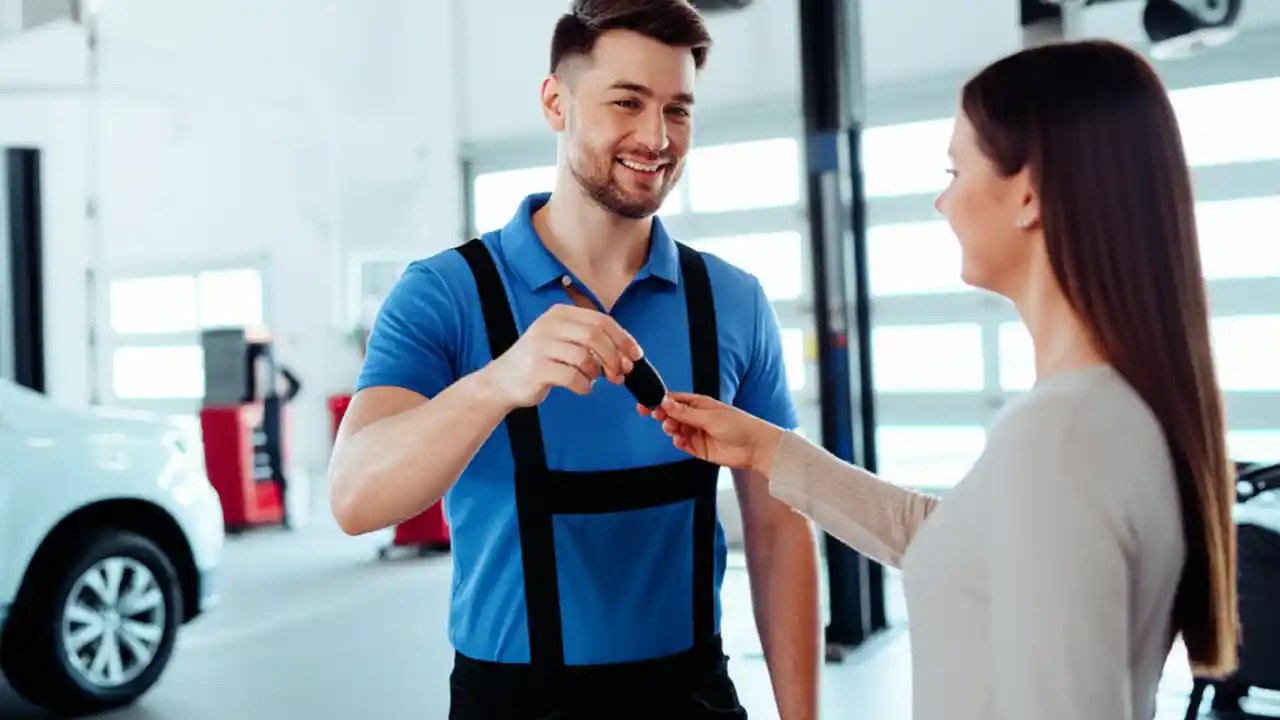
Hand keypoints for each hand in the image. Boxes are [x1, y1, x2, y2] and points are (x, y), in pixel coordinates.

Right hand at [481, 304, 643, 409]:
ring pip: (585, 357)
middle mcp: (549, 325)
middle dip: (614, 357)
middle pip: (595, 336)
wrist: (502, 381)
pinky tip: (582, 387)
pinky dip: (584, 385)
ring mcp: (541, 347)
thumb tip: (627, 356)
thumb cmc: (539, 361)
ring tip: (594, 379)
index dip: (623, 338)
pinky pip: (572, 377)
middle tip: (620, 373)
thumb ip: (591, 342)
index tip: (635, 355)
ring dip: (598, 373)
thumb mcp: (562, 340)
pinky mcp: (537, 369)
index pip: (601, 320)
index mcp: (559, 314)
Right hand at [638, 392, 782, 474]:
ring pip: (675, 430)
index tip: (646, 405)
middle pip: (672, 415)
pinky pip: (683, 444)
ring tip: (672, 430)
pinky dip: (678, 442)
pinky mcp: (699, 449)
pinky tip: (679, 441)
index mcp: (700, 404)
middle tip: (659, 418)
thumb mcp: (709, 416)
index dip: (660, 402)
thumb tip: (665, 402)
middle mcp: (697, 418)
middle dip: (663, 416)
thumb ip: (686, 412)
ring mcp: (697, 433)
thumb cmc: (739, 425)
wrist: (755, 447)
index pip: (675, 400)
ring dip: (671, 429)